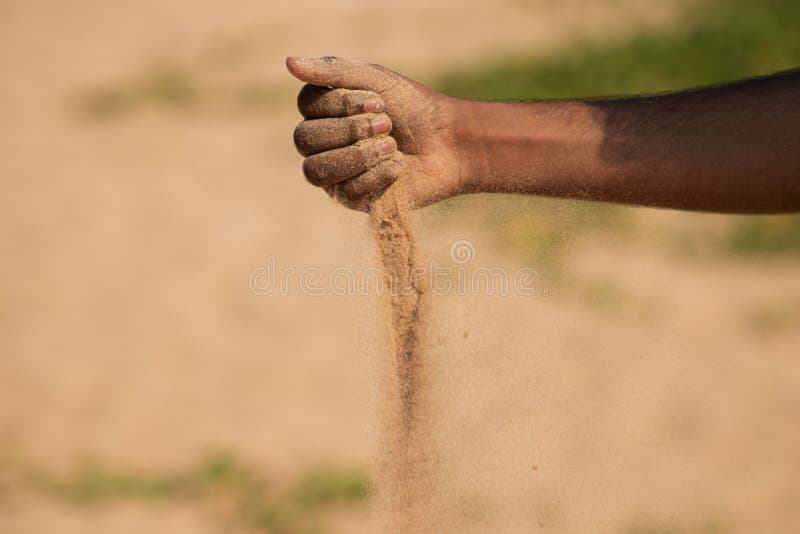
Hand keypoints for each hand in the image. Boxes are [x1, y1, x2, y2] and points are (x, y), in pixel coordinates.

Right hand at [286, 56, 463, 210]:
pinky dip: (376, 176)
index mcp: (323, 112)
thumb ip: (334, 72)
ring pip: (314, 172)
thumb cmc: (413, 108)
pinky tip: (399, 167)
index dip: (340, 104)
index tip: (379, 101)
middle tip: (386, 123)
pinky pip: (346, 193)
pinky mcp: (353, 199)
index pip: (306, 107)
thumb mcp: (377, 81)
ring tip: (391, 146)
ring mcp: (335, 174)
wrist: (449, 143)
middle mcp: (322, 144)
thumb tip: (289, 62)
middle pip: (303, 140)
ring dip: (355, 156)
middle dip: (348, 130)